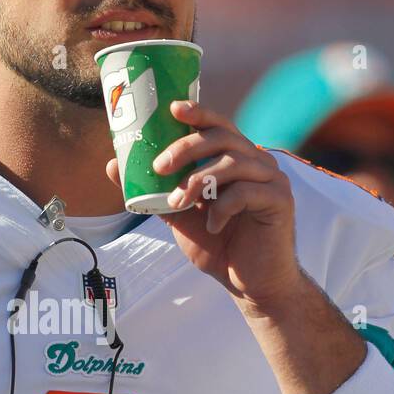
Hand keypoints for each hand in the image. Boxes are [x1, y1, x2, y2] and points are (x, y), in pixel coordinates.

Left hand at [107, 100, 300, 310]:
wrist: (250, 284)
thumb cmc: (219, 245)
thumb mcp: (179, 216)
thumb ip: (153, 191)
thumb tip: (114, 167)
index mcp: (235, 159)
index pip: (218, 126)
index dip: (198, 113)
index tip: (172, 109)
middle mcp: (257, 162)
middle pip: (222, 137)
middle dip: (187, 147)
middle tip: (160, 167)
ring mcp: (272, 180)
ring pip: (233, 162)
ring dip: (199, 181)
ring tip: (178, 204)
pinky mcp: (280, 201)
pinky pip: (246, 192)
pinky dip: (222, 208)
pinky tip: (212, 226)